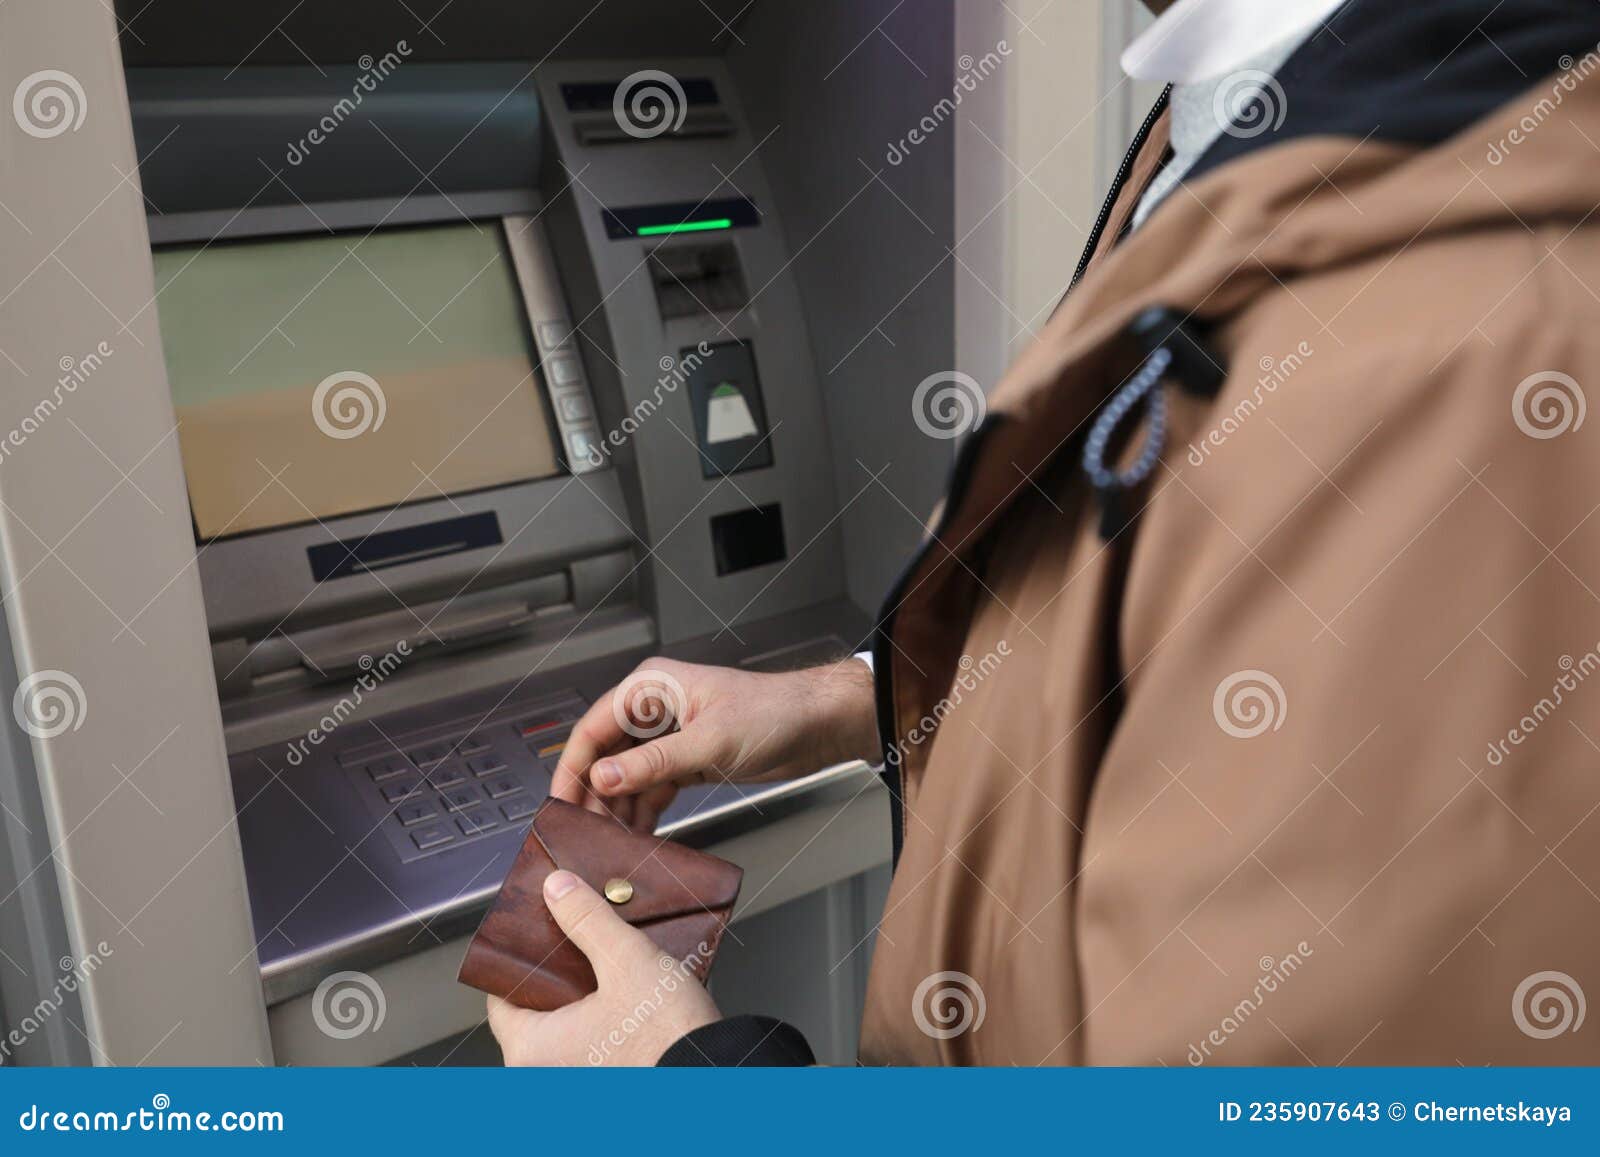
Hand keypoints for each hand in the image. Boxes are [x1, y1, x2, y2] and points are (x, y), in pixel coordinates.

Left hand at [487, 870, 720, 1065]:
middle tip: (575, 946)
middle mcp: (545, 1076)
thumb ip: (587, 919)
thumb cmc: (668, 1038)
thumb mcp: (626, 960)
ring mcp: (575, 1085)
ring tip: (606, 967)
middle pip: (533, 1014)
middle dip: (555, 977)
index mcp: (531, 1051)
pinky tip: (626, 998)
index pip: (499, 1000)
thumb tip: (557, 888)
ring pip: (564, 1032)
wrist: (714, 1077)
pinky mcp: (605, 1086)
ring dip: (582, 1000)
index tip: (531, 941)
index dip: (515, 963)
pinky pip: (589, 1049)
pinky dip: (601, 1023)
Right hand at [552, 656, 877, 832]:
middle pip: (605, 756)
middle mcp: (654, 709)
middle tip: (581, 835)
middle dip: (593, 796)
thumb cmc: (773, 713)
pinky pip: (652, 788)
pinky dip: (643, 812)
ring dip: (617, 809)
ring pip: (627, 776)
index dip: (573, 768)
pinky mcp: (687, 759)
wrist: (818, 724)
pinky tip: (636, 837)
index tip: (558, 804)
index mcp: (651, 687)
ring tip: (607, 844)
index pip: (593, 729)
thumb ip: (654, 761)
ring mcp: (670, 735)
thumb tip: (603, 778)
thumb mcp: (710, 740)